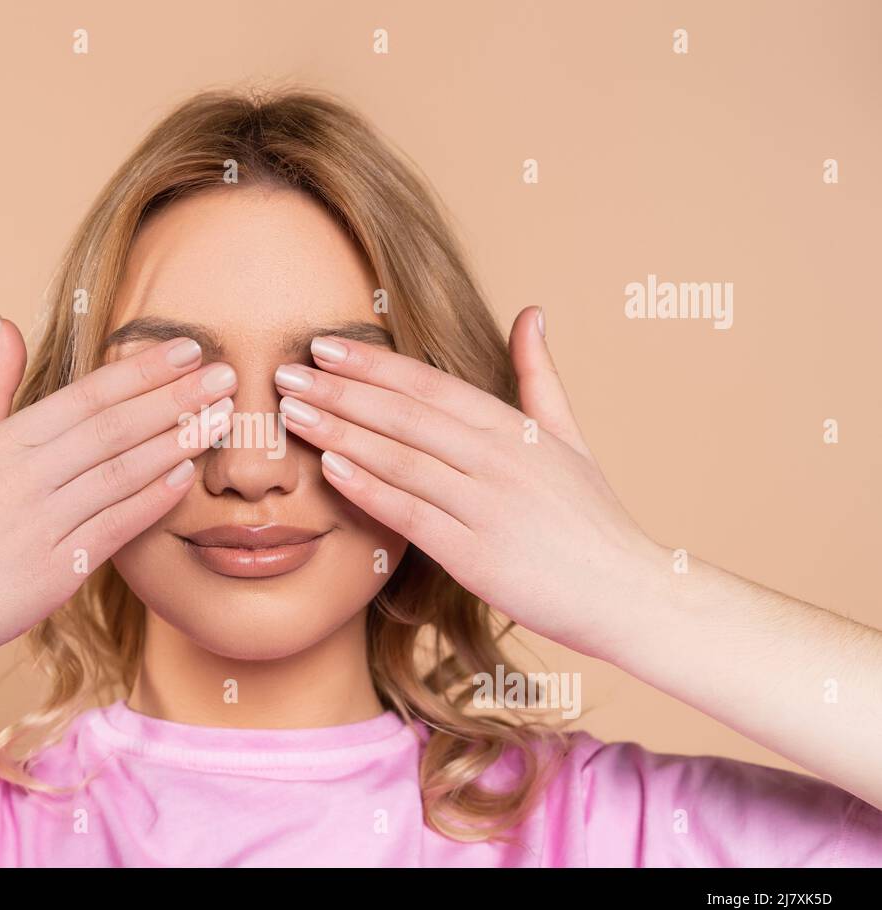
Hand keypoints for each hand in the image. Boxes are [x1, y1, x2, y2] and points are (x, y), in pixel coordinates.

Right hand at [0, 318, 236, 671]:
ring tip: (220, 419)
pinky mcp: (52, 572)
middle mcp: (23, 477)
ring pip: (120, 473)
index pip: (85, 395)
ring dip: (176, 443)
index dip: (141, 370)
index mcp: (3, 443)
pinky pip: (113, 528)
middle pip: (113, 428)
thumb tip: (4, 324)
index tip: (186, 350)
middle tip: (227, 376)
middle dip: (175, 397)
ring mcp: (39, 525)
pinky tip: (185, 478)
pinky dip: (151, 501)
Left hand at [272, 306, 663, 659]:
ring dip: (341, 432)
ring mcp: (489, 506)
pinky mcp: (479, 556)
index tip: (325, 347)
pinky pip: (412, 515)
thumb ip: (540, 377)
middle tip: (285, 372)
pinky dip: (369, 489)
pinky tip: (330, 467)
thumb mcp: (571, 438)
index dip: (374, 364)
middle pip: (405, 415)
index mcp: (516, 428)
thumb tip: (530, 313)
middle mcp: (500, 459)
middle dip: (340, 391)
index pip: (430, 385)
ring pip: (401, 459)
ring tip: (292, 412)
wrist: (628, 593)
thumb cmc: (592, 519)